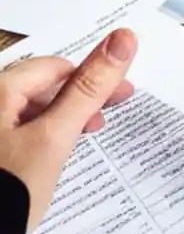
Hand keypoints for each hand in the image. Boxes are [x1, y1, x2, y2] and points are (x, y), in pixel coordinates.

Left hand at [0, 29, 136, 233]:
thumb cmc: (5, 192)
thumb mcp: (55, 138)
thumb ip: (89, 89)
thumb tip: (122, 41)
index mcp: (0, 91)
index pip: (57, 68)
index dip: (94, 77)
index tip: (121, 93)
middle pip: (44, 87)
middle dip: (81, 96)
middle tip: (112, 110)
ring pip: (34, 110)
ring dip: (65, 116)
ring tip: (87, 133)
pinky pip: (22, 131)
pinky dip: (46, 135)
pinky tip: (55, 152)